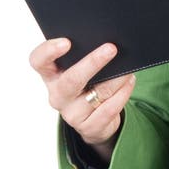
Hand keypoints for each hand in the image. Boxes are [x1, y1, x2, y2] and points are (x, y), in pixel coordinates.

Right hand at [29, 38, 135, 162]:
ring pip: (97, 93)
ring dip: (116, 79)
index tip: (66, 42)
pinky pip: (109, 109)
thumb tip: (106, 42)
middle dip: (92, 63)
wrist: (95, 119)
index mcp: (51, 75)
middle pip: (71, 80)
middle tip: (111, 48)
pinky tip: (129, 82)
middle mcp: (57, 95)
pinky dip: (122, 93)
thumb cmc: (88, 84)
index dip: (48, 51)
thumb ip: (85, 55)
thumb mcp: (81, 69)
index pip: (39, 61)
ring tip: (128, 68)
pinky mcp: (88, 127)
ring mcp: (72, 114)